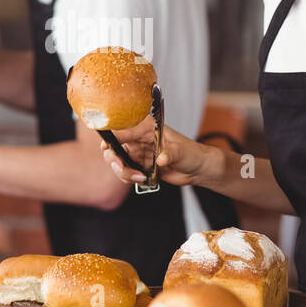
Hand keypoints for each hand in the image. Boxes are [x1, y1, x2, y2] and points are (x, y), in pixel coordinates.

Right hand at [98, 118, 215, 187]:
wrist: (197, 169)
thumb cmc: (192, 154)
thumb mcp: (182, 152)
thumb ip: (170, 154)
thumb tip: (161, 159)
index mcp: (148, 127)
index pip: (124, 128)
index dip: (112, 137)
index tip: (108, 146)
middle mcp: (139, 138)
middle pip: (114, 146)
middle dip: (114, 159)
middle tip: (121, 168)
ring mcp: (137, 152)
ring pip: (117, 161)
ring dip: (123, 172)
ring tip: (139, 177)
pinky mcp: (138, 165)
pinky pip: (125, 172)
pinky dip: (129, 178)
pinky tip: (142, 179)